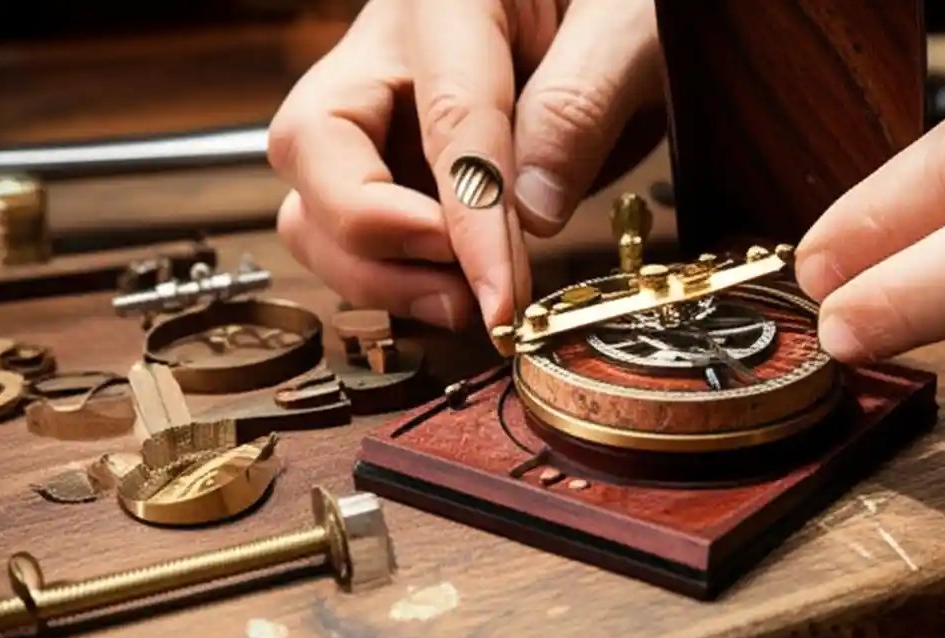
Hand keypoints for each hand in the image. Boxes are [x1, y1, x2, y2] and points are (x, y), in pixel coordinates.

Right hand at [268, 0, 662, 331]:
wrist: (621, 15)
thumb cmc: (631, 4)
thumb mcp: (632, 31)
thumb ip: (580, 106)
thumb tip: (533, 213)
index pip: (445, 119)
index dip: (469, 220)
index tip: (499, 293)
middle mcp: (390, 48)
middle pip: (312, 146)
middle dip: (373, 235)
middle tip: (464, 288)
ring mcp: (382, 108)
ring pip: (314, 202)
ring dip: (377, 273)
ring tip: (467, 301)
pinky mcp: (393, 161)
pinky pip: (355, 233)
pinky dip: (394, 278)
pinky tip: (459, 291)